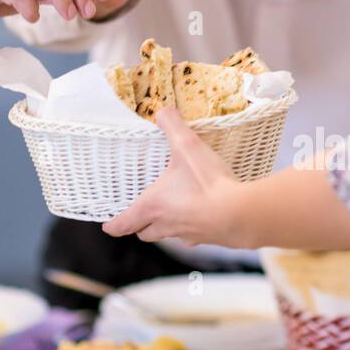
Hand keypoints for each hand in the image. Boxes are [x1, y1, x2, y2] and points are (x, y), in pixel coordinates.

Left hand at [102, 107, 247, 245]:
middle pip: (145, 235)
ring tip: (173, 213)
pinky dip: (193, 229)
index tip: (108, 226)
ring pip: (169, 237)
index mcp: (152, 206)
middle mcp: (167, 225)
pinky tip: (203, 216)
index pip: (124, 224)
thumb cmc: (207, 184)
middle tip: (141, 217)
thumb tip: (163, 111)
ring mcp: (189, 235)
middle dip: (140, 226)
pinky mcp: (210, 239)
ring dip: (166, 228)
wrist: (241, 213)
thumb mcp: (187, 147)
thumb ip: (173, 126)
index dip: (114, 225)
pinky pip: (194, 238)